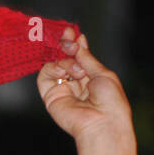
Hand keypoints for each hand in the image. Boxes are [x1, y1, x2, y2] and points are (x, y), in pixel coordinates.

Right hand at [38, 28, 132, 143]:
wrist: (102, 123)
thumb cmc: (110, 101)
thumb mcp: (102, 73)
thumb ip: (87, 58)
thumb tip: (78, 43)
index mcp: (90, 77)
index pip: (79, 57)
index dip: (74, 44)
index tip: (72, 32)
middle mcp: (75, 83)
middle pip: (65, 58)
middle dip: (66, 45)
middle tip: (68, 37)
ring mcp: (62, 90)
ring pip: (55, 65)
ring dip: (64, 60)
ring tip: (76, 68)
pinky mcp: (51, 97)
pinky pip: (44, 77)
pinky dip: (52, 68)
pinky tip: (64, 71)